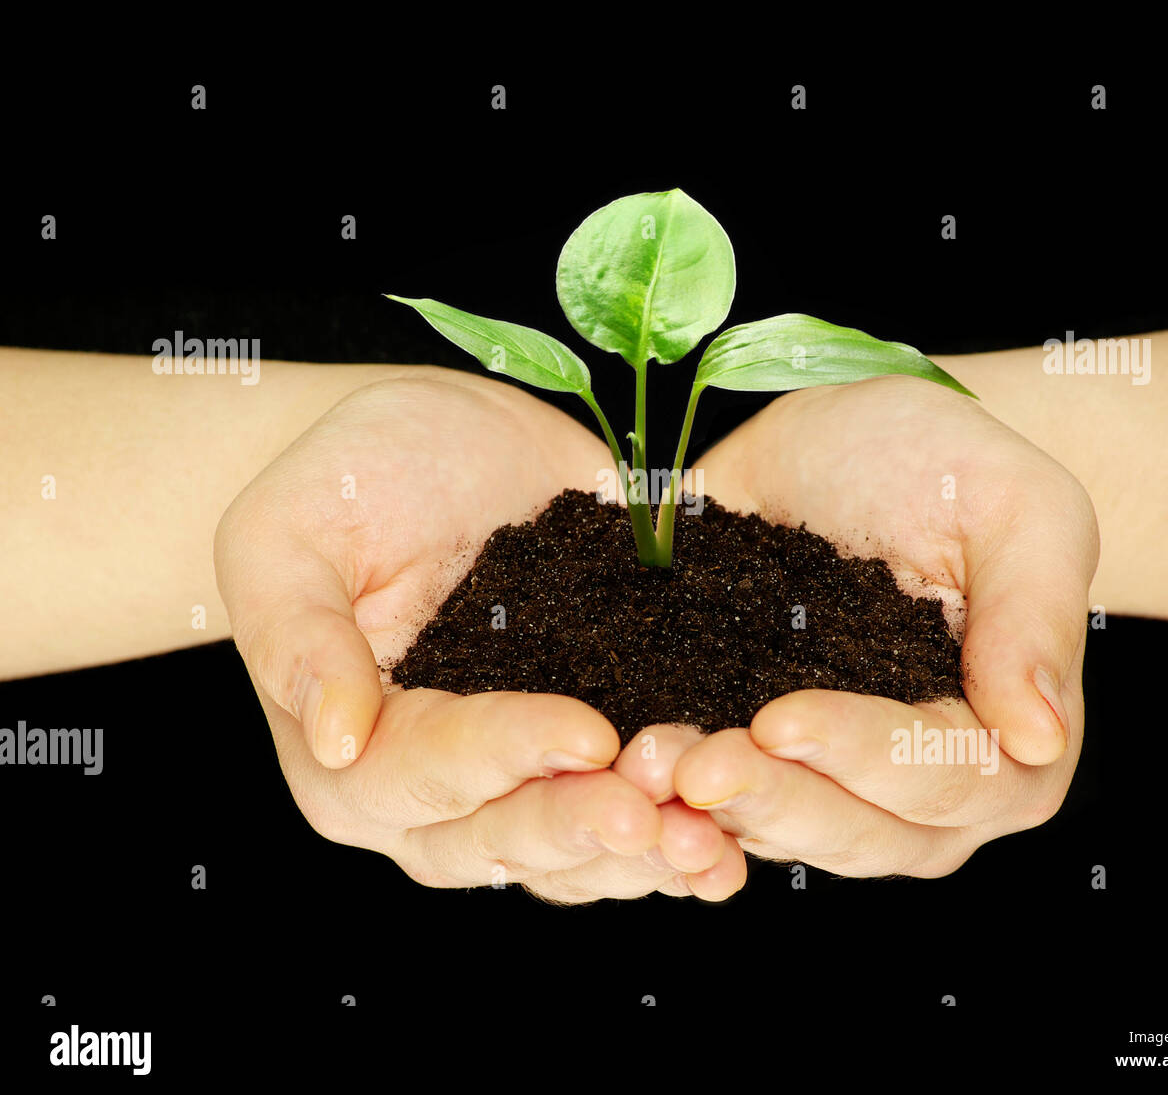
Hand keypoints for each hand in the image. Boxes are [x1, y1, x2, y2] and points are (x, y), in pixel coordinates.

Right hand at [214, 372, 742, 901]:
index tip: (585, 731)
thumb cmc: (344, 479)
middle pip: (501, 842)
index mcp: (350, 754)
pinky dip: (683, 833)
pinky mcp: (587, 752)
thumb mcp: (287, 533)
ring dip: (646, 851)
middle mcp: (435, 794)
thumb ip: (296, 635)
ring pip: (576, 856)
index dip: (504, 757)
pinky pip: (632, 817)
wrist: (435, 448)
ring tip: (711, 833)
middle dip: (582, 827)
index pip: (422, 775)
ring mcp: (518, 782)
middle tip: (655, 808)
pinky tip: (742, 835)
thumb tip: (336, 737)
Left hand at [663, 376, 1098, 876]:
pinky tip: (619, 772)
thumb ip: (1035, 618)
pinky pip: (718, 806)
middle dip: (771, 799)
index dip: (861, 755)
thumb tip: (1040, 738)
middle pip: (857, 832)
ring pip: (778, 830)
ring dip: (708, 810)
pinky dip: (670, 802)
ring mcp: (833, 784)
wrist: (855, 445)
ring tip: (642, 763)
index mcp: (1007, 742)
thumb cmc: (953, 466)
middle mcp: (921, 790)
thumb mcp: (1016, 506)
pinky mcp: (758, 758)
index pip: (943, 776)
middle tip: (689, 764)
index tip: (780, 718)